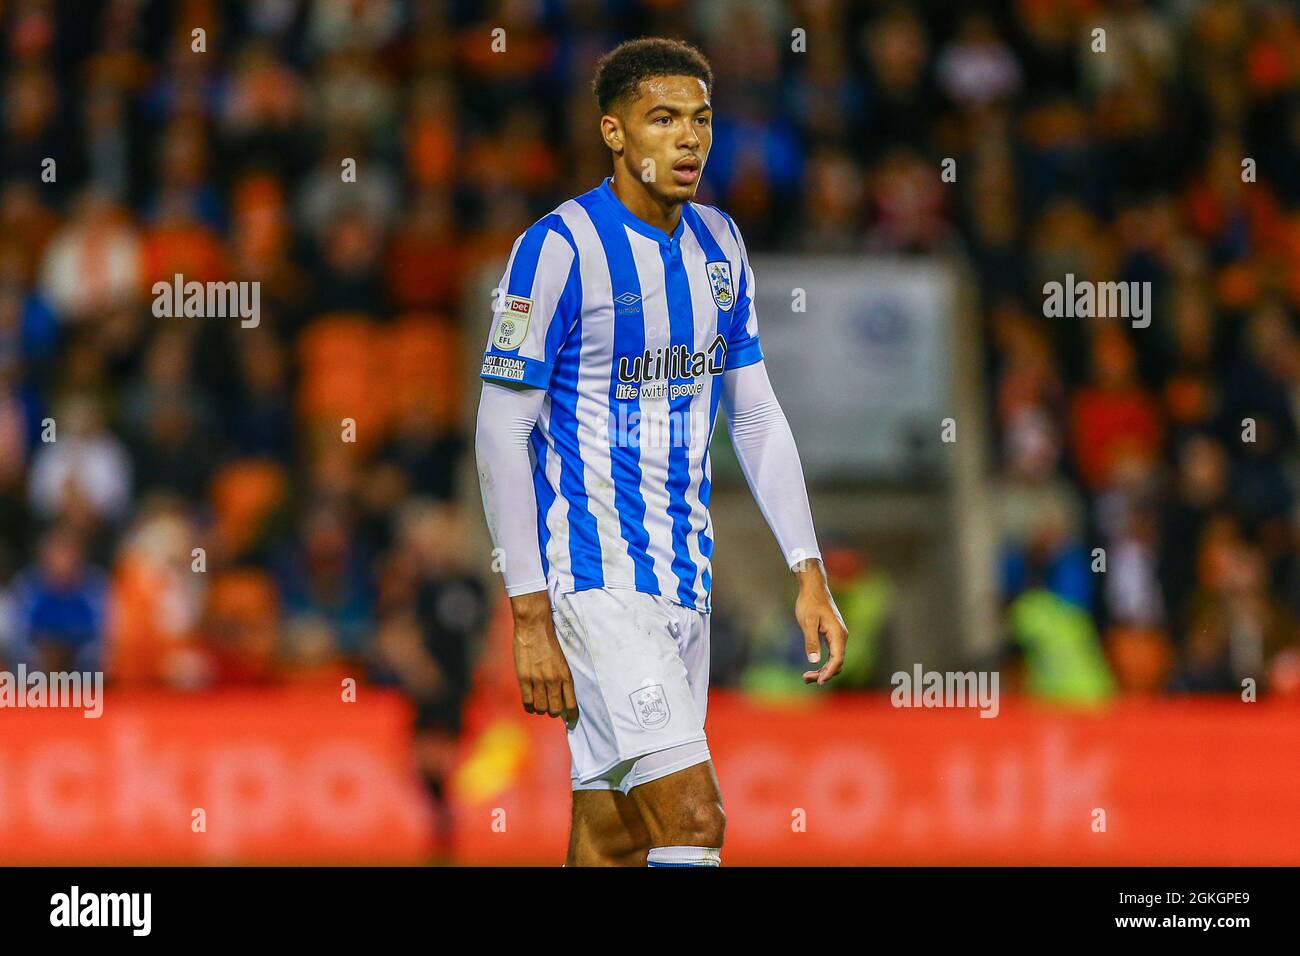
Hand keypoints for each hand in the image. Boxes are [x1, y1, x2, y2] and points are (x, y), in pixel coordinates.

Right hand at [509, 591, 578, 727]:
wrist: (533, 626)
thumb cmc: (548, 639)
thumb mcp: (561, 659)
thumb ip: (561, 676)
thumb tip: (561, 693)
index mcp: (566, 674)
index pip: (572, 704)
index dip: (572, 716)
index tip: (571, 721)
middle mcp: (553, 680)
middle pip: (555, 709)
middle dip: (554, 712)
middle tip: (552, 708)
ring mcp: (538, 680)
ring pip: (541, 707)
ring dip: (541, 709)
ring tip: (540, 704)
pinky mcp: (524, 678)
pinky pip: (527, 701)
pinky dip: (529, 706)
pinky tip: (530, 704)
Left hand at [793, 559, 848, 684]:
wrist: (814, 588)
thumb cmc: (810, 602)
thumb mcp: (807, 622)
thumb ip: (811, 641)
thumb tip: (814, 661)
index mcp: (838, 634)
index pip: (837, 659)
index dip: (829, 672)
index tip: (818, 681)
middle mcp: (841, 637)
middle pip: (837, 663)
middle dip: (823, 674)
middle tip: (805, 678)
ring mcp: (838, 636)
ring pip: (835, 660)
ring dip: (823, 670)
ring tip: (806, 677)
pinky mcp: (832, 635)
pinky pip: (832, 654)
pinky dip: (824, 663)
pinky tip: (813, 668)